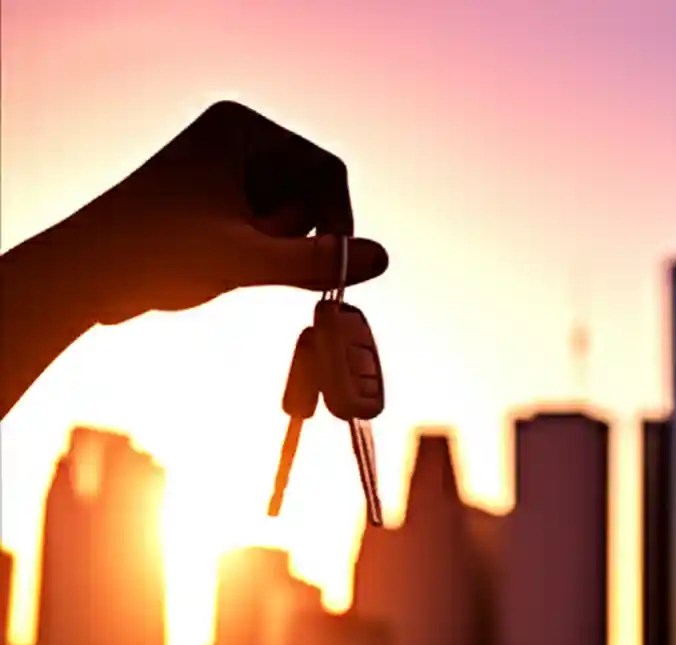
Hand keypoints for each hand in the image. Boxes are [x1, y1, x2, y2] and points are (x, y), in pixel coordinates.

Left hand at [68, 100, 387, 324]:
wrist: (84, 277)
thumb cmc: (154, 254)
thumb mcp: (244, 259)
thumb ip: (315, 260)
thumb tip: (382, 259)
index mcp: (241, 128)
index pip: (326, 170)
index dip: (338, 220)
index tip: (333, 264)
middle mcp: (236, 139)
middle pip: (310, 193)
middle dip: (292, 235)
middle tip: (254, 258)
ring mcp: (227, 169)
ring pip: (291, 216)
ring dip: (273, 248)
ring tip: (226, 261)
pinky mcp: (218, 200)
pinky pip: (268, 228)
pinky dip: (257, 253)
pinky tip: (217, 262)